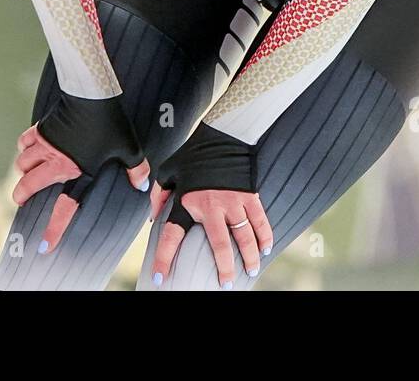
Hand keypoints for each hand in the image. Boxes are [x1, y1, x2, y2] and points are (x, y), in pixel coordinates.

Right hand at [11, 91, 149, 253]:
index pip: (64, 208)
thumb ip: (137, 169)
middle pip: (28, 186)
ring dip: (23, 170)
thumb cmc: (110, 123)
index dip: (54, 229)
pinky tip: (28, 148)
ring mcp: (45, 145)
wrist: (90, 94)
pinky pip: (24, 143)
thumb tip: (143, 186)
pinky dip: (24, 148)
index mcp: (78, 172)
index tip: (44, 246)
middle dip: (21, 195)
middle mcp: (56, 163)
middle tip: (20, 199)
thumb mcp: (130, 148)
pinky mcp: (40, 129)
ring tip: (27, 173)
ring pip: (22, 164)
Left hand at [147, 123, 273, 287]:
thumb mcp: (169, 170)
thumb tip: (153, 217)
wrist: (223, 134)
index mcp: (188, 201)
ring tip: (250, 271)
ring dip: (249, 258)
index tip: (161, 277)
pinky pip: (260, 222)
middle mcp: (211, 206)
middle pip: (218, 246)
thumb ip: (160, 194)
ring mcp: (233, 202)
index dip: (165, 258)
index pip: (172, 235)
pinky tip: (265, 250)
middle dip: (223, 269)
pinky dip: (264, 237)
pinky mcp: (250, 196)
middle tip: (225, 284)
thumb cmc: (194, 154)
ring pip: (244, 238)